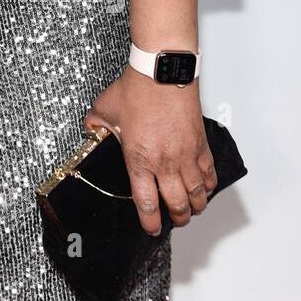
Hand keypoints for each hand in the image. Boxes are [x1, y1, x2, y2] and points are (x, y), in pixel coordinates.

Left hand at [84, 69, 217, 235]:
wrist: (163, 73)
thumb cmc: (137, 90)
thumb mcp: (104, 109)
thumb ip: (96, 125)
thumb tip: (90, 130)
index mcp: (139, 159)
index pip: (146, 202)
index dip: (149, 221)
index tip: (150, 227)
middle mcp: (166, 163)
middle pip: (177, 205)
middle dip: (176, 219)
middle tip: (172, 220)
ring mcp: (187, 155)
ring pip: (198, 195)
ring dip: (194, 206)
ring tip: (189, 209)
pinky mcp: (201, 145)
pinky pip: (210, 174)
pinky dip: (209, 186)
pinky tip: (204, 188)